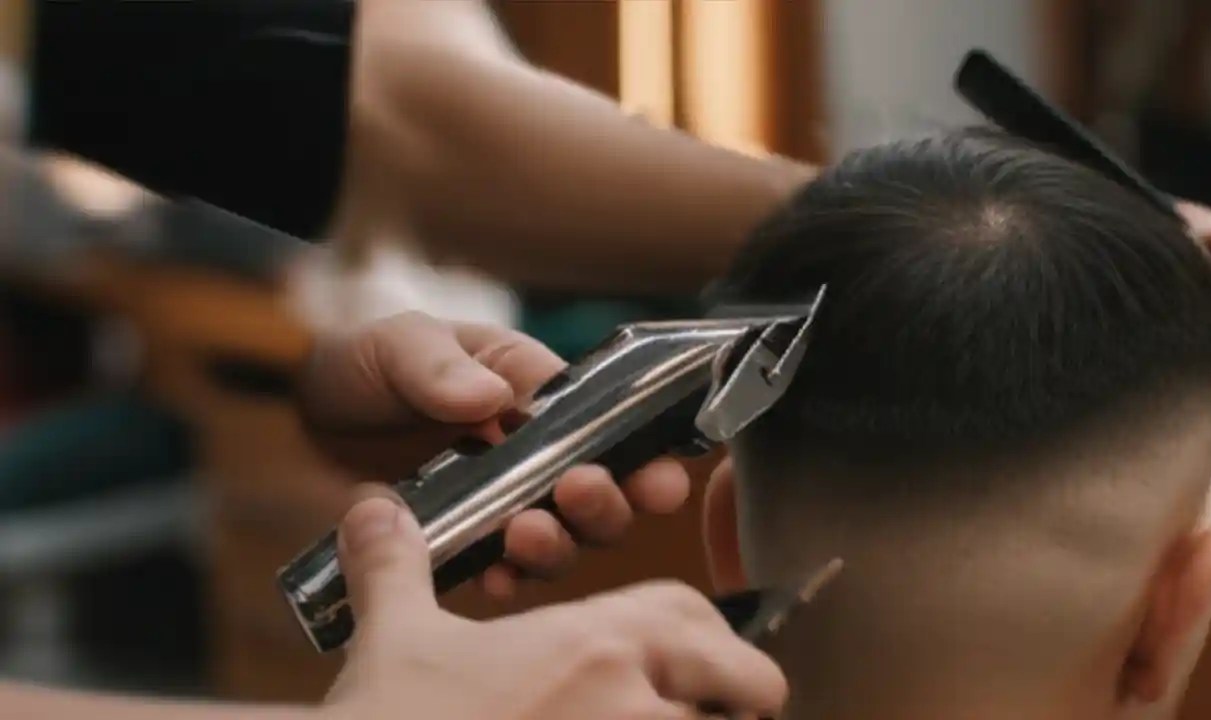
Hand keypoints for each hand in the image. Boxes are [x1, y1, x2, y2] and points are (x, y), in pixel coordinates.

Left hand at [298, 311, 692, 597]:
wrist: (298, 415)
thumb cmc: (367, 362)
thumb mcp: (402, 344)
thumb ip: (440, 367)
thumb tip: (493, 399)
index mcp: (538, 396)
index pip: (610, 427)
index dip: (644, 456)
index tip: (656, 478)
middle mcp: (534, 457)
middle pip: (601, 498)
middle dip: (607, 507)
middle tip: (580, 493)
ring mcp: (500, 507)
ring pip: (561, 543)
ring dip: (558, 547)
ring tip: (526, 534)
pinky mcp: (463, 547)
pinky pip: (500, 575)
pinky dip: (506, 581)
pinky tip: (494, 580)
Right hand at [322, 491, 787, 719]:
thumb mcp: (392, 642)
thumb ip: (395, 568)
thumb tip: (374, 513)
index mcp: (592, 643)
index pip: (695, 614)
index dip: (708, 639)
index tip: (701, 665)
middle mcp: (634, 704)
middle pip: (754, 689)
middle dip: (740, 703)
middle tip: (703, 714)